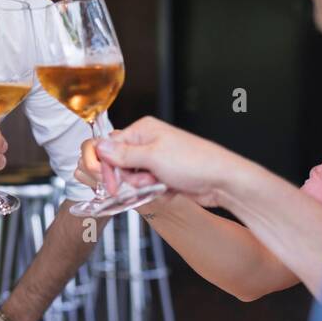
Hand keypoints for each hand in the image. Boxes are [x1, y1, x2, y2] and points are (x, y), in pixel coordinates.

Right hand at [94, 117, 241, 207]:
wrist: (221, 181)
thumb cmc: (195, 162)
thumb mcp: (154, 157)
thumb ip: (123, 154)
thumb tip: (100, 147)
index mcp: (143, 130)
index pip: (109, 147)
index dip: (107, 167)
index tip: (110, 183)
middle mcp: (146, 143)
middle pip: (117, 164)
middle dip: (128, 178)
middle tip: (144, 180)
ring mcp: (154, 159)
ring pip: (130, 178)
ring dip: (141, 185)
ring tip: (159, 182)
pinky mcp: (160, 174)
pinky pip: (143, 186)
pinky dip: (150, 190)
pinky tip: (165, 188)